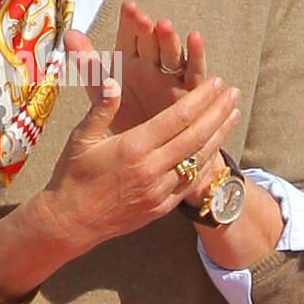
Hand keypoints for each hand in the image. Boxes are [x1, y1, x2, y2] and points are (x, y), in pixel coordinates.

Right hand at [39, 38, 240, 258]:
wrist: (70, 222)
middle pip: (196, 136)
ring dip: (219, 135)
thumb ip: (102, 108)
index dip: (201, 98)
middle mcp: (151, 169)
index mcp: (133, 147)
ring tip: (233, 114)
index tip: (216, 82)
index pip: (178, 117)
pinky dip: (205, 163)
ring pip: (198, 159)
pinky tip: (214, 148)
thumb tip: (114, 81)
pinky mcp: (161, 207)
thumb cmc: (72, 174)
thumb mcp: (81, 137)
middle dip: (218, 111)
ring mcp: (159, 191)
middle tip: (233, 92)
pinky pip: (190, 182)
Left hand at [65, 3, 205, 135]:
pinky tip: (195, 38)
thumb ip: (88, 63)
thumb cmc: (124, 115)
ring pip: (171, 54)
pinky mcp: (190, 90)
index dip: (129, 23)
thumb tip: (68, 33)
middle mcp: (153, 64)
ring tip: (164, 26)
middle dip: (146, 29)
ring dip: (169, 39)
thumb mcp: (101, 89)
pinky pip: (194, 71)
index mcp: (130, 61)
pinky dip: (196, 55)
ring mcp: (172, 76)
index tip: (128, 7)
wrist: (147, 148)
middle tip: (140, 17)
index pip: (129, 37)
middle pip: (150, 42)